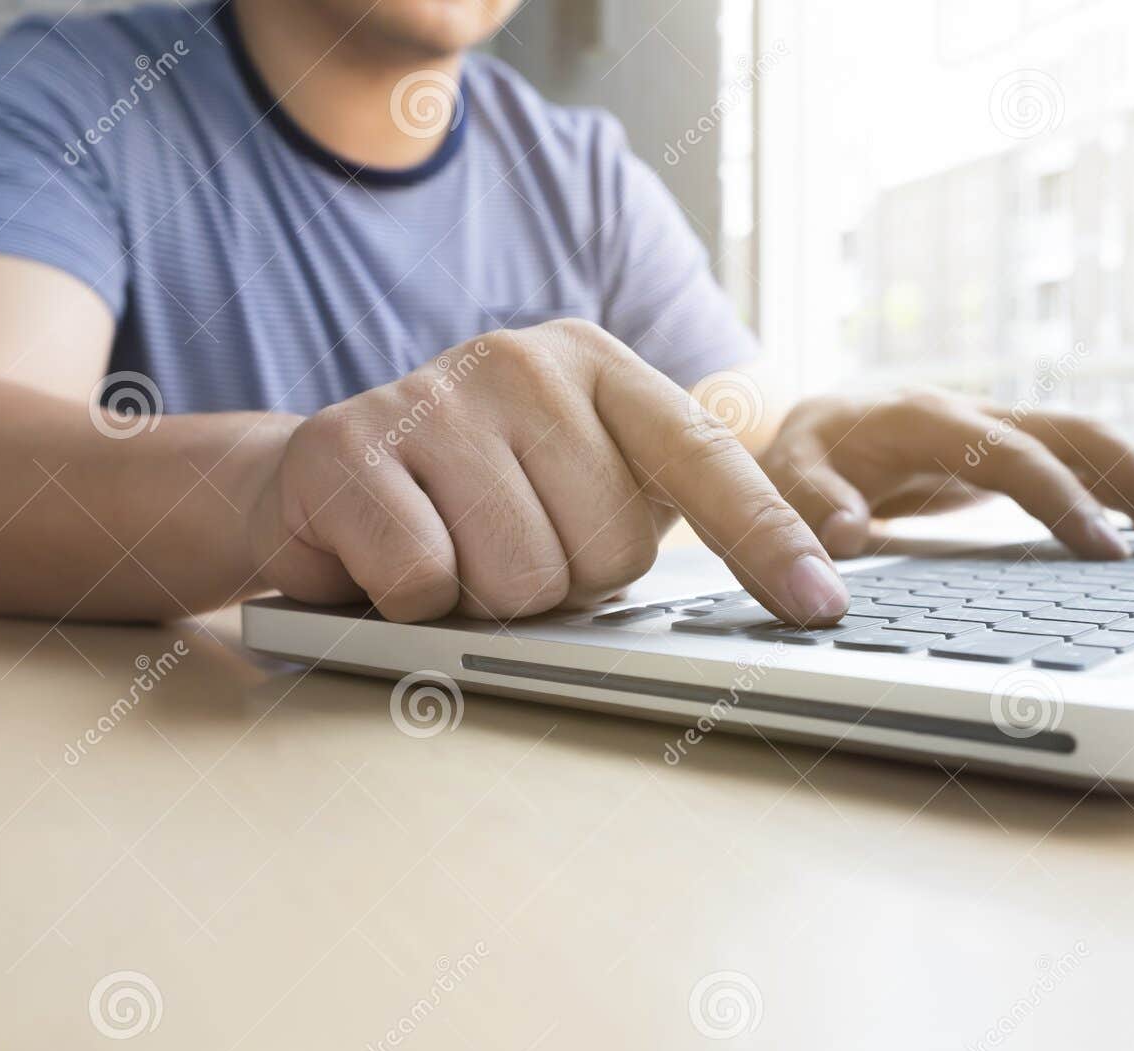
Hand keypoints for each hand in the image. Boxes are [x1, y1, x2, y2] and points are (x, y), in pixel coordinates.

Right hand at [247, 320, 849, 623]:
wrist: (314, 481)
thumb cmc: (467, 498)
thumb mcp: (569, 481)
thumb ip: (649, 507)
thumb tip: (789, 588)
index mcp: (598, 366)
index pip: (704, 457)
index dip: (766, 539)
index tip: (819, 606)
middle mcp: (525, 361)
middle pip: (606, 553)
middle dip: (559, 583)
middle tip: (501, 544)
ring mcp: (437, 396)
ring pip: (521, 581)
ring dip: (483, 599)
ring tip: (448, 547)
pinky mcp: (353, 448)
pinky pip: (428, 584)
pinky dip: (410, 602)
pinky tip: (386, 556)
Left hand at [758, 389, 1133, 558]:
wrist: (800, 424)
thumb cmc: (794, 455)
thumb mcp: (781, 478)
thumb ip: (807, 505)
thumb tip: (847, 535)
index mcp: (921, 418)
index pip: (1008, 453)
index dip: (1059, 497)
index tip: (1104, 550)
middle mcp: (970, 413)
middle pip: (1074, 432)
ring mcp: (993, 430)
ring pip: (1087, 443)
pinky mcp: (1005, 453)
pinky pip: (1074, 465)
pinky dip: (1119, 494)